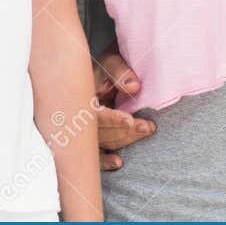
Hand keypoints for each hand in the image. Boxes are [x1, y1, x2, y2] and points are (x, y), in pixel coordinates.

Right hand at [91, 48, 153, 169]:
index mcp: (79, 96)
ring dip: (123, 141)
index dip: (111, 118)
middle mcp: (77, 115)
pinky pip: (92, 155)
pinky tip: (118, 163)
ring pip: (100, 143)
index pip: (93, 113)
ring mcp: (80, 129)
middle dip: (125, 131)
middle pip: (98, 132)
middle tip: (149, 127)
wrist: (95, 68)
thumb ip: (120, 73)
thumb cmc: (105, 65)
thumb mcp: (112, 61)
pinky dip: (104, 162)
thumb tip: (134, 87)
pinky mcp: (87, 138)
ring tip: (146, 131)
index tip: (130, 121)